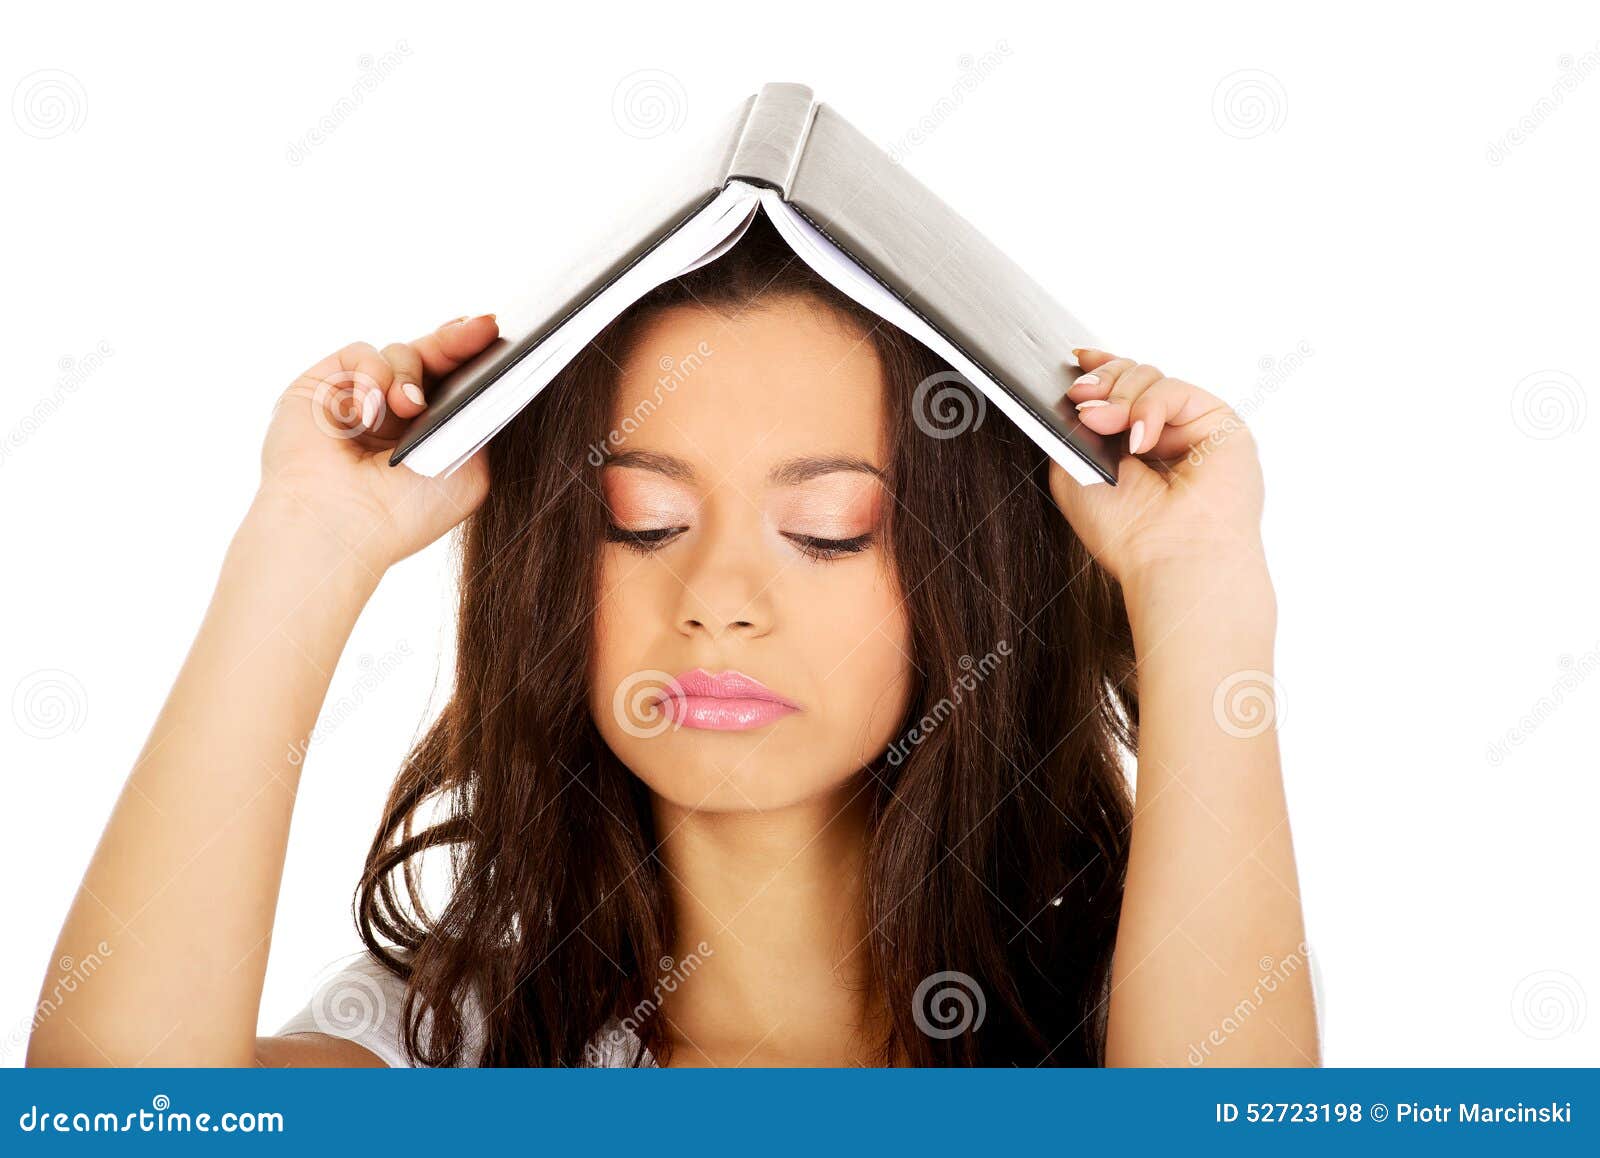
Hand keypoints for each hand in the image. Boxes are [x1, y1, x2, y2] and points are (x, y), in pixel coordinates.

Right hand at [256, 314, 499, 571]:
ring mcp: (359, 397)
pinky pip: (362, 353)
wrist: (338, 524)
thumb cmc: (403, 513)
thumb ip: (482, 423)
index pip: (455, 383)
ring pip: (401, 352)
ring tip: (409, 408)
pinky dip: (372, 375)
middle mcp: (394, 414)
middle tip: (485, 327)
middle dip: (459, 341)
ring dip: (410, 375)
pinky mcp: (323, 384)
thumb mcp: (469, 471)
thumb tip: (496, 383)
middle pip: (433, 357)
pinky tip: (369, 411)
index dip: (477, 357)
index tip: (499, 334)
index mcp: (428, 434)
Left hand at [1048, 348, 1265, 590]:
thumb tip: (1077, 392)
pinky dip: (1149, 409)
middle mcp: (1162, 436)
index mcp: (1130, 448)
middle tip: (1081, 400)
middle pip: (1131, 376)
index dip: (1098, 370)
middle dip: (1101, 381)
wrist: (1173, 558)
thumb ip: (1070, 430)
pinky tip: (1140, 440)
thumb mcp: (1072, 473)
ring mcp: (1191, 428)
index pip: (1115, 392)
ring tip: (1104, 425)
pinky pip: (1174, 390)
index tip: (1074, 359)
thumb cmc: (1126, 532)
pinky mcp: (1219, 422)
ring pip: (1150, 377)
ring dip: (1118, 397)